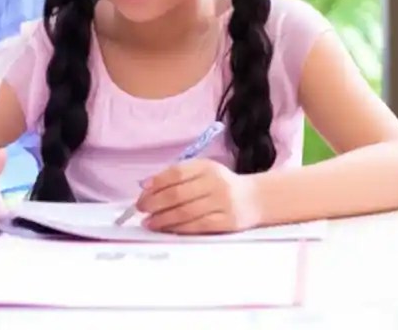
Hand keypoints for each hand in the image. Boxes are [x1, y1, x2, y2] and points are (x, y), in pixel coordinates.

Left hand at [135, 159, 261, 233]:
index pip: (177, 173)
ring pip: (185, 212)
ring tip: (148, 222)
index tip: (142, 191)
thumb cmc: (222, 185)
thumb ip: (178, 176)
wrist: (256, 199)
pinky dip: (179, 228)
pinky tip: (167, 229)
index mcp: (207, 167)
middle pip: (178, 194)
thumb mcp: (204, 172)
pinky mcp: (227, 222)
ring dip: (163, 219)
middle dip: (154, 203)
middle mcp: (215, 183)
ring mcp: (223, 203)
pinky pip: (197, 226)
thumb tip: (146, 186)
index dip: (157, 182)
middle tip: (140, 209)